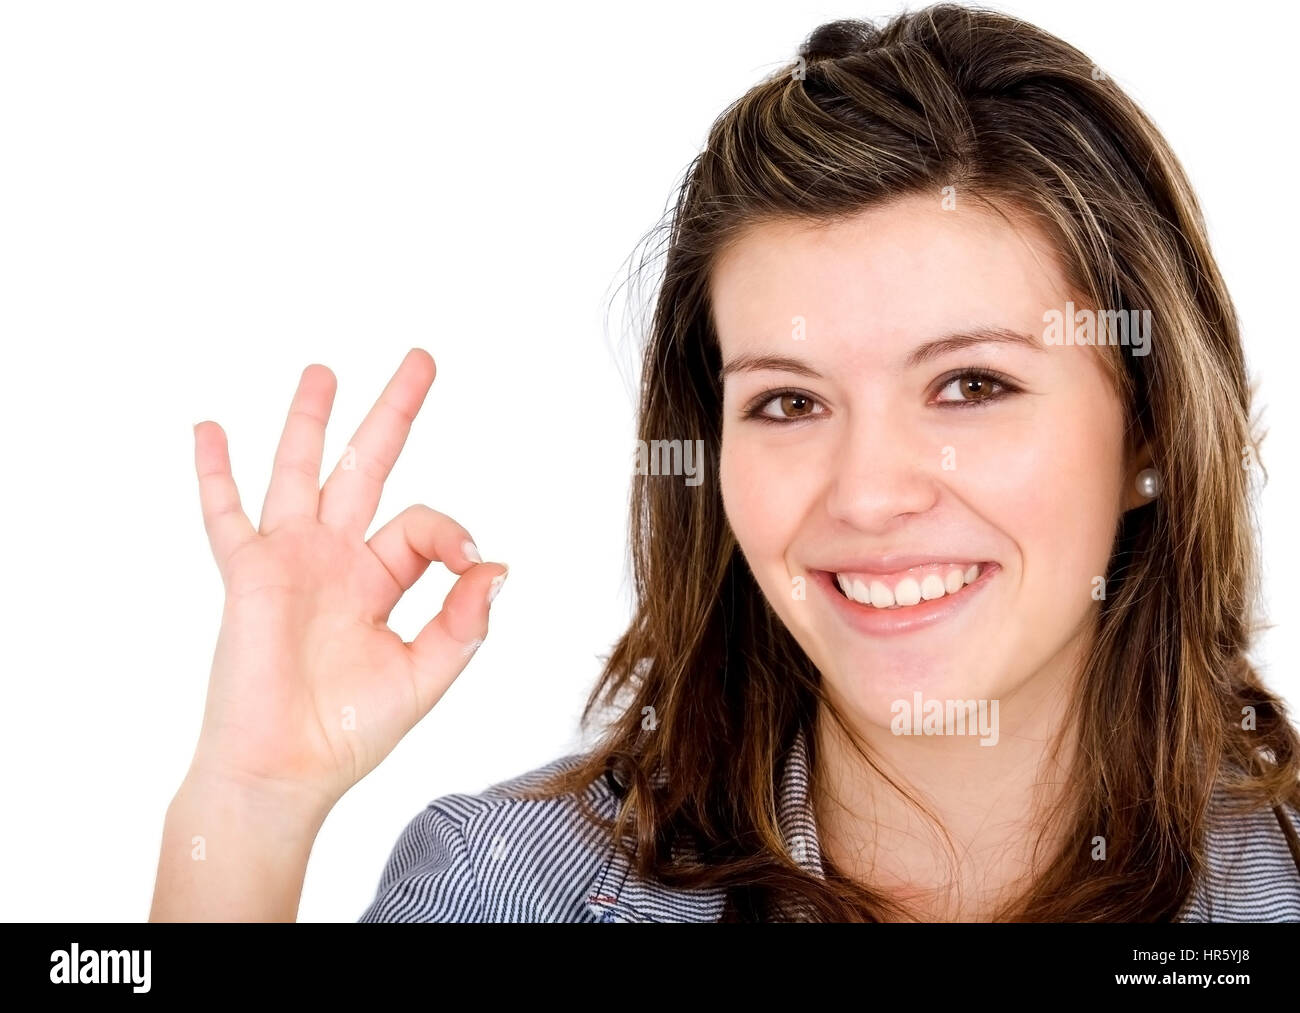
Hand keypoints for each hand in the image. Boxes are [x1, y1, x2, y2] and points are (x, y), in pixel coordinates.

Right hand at [186, 348, 505, 814]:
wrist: (282, 771)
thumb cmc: (348, 731)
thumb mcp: (425, 675)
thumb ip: (463, 621)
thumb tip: (497, 567)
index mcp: (380, 580)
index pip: (422, 524)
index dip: (450, 532)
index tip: (468, 561)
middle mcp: (337, 559)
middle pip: (367, 467)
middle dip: (393, 413)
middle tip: (421, 360)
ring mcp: (290, 560)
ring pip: (300, 472)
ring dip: (310, 421)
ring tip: (323, 371)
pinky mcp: (248, 575)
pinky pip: (225, 515)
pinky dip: (215, 474)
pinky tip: (208, 430)